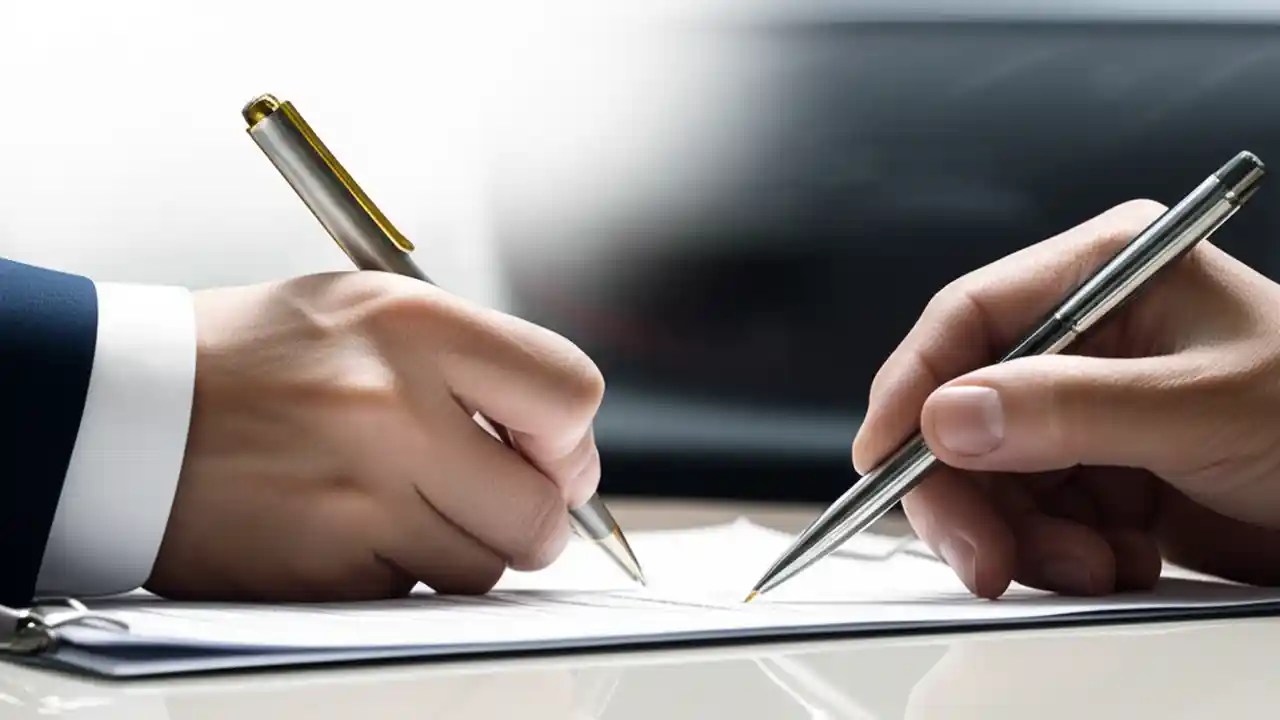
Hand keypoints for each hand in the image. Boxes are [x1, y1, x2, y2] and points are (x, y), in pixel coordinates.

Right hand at [146, 271, 604, 600]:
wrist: (127, 411)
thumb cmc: (258, 359)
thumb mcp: (371, 312)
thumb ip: (475, 365)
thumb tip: (563, 439)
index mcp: (415, 327)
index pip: (569, 393)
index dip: (571, 438)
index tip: (552, 451)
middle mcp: (394, 409)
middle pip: (542, 509)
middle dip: (535, 516)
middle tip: (499, 500)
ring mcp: (357, 497)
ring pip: (485, 567)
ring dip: (464, 549)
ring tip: (404, 505)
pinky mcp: (323, 569)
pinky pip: (414, 595)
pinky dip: (398, 574)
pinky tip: (349, 529)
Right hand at [853, 200, 1279, 597]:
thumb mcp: (1202, 409)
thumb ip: (1070, 411)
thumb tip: (947, 417)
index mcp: (1107, 275)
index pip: (969, 319)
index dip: (912, 387)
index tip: (882, 458)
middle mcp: (1085, 338)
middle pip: (963, 410)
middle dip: (968, 492)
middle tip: (981, 558)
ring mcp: (1088, 410)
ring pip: (990, 476)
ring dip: (1024, 537)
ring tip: (1095, 564)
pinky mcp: (1099, 473)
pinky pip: (1031, 517)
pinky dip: (1059, 555)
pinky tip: (1120, 561)